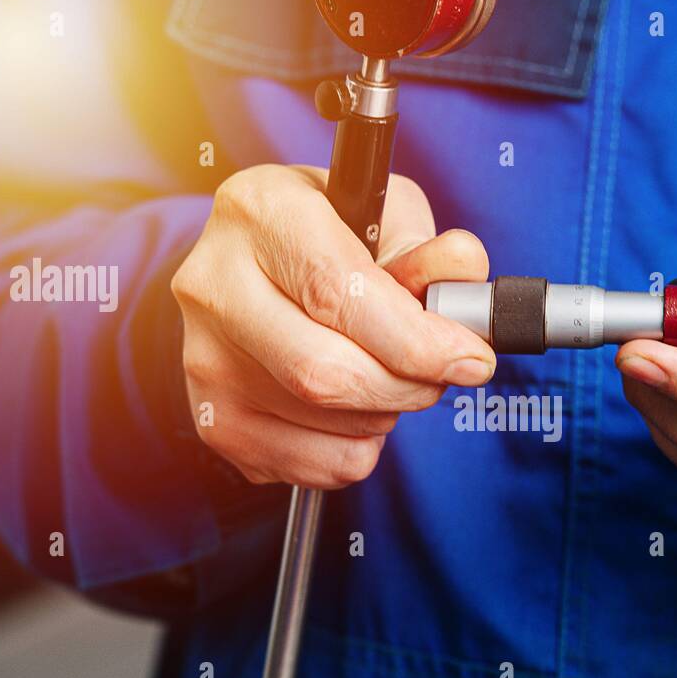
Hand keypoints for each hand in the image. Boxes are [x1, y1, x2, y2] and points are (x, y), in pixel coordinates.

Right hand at [171, 164, 494, 488]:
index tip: (472, 360)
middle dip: (408, 386)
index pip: (338, 292)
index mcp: (260, 212)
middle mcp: (214, 284)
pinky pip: (308, 464)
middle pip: (326, 372)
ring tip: (388, 378)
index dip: (416, 340)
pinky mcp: (214, 420)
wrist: (256, 270)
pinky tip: (354, 410)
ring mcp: (204, 359)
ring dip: (384, 413)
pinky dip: (355, 449)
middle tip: (441, 376)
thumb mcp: (386, 218)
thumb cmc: (330, 239)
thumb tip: (464, 273)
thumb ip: (431, 251)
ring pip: (323, 419)